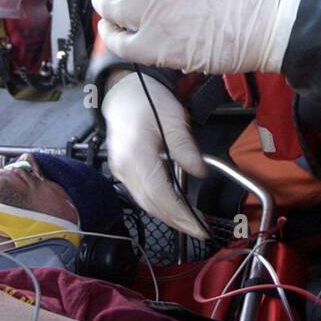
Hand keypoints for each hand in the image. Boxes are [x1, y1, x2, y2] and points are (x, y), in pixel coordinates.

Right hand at [102, 73, 208, 237]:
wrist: (123, 91)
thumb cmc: (148, 99)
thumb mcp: (174, 118)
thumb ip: (185, 147)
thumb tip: (199, 173)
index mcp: (137, 153)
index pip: (160, 194)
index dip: (180, 215)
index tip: (199, 226)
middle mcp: (124, 166)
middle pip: (151, 204)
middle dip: (177, 221)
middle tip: (200, 229)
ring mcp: (119, 170)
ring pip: (144, 203)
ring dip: (168, 216)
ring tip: (191, 222)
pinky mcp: (120, 171)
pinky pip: (140, 194)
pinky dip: (158, 205)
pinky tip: (174, 208)